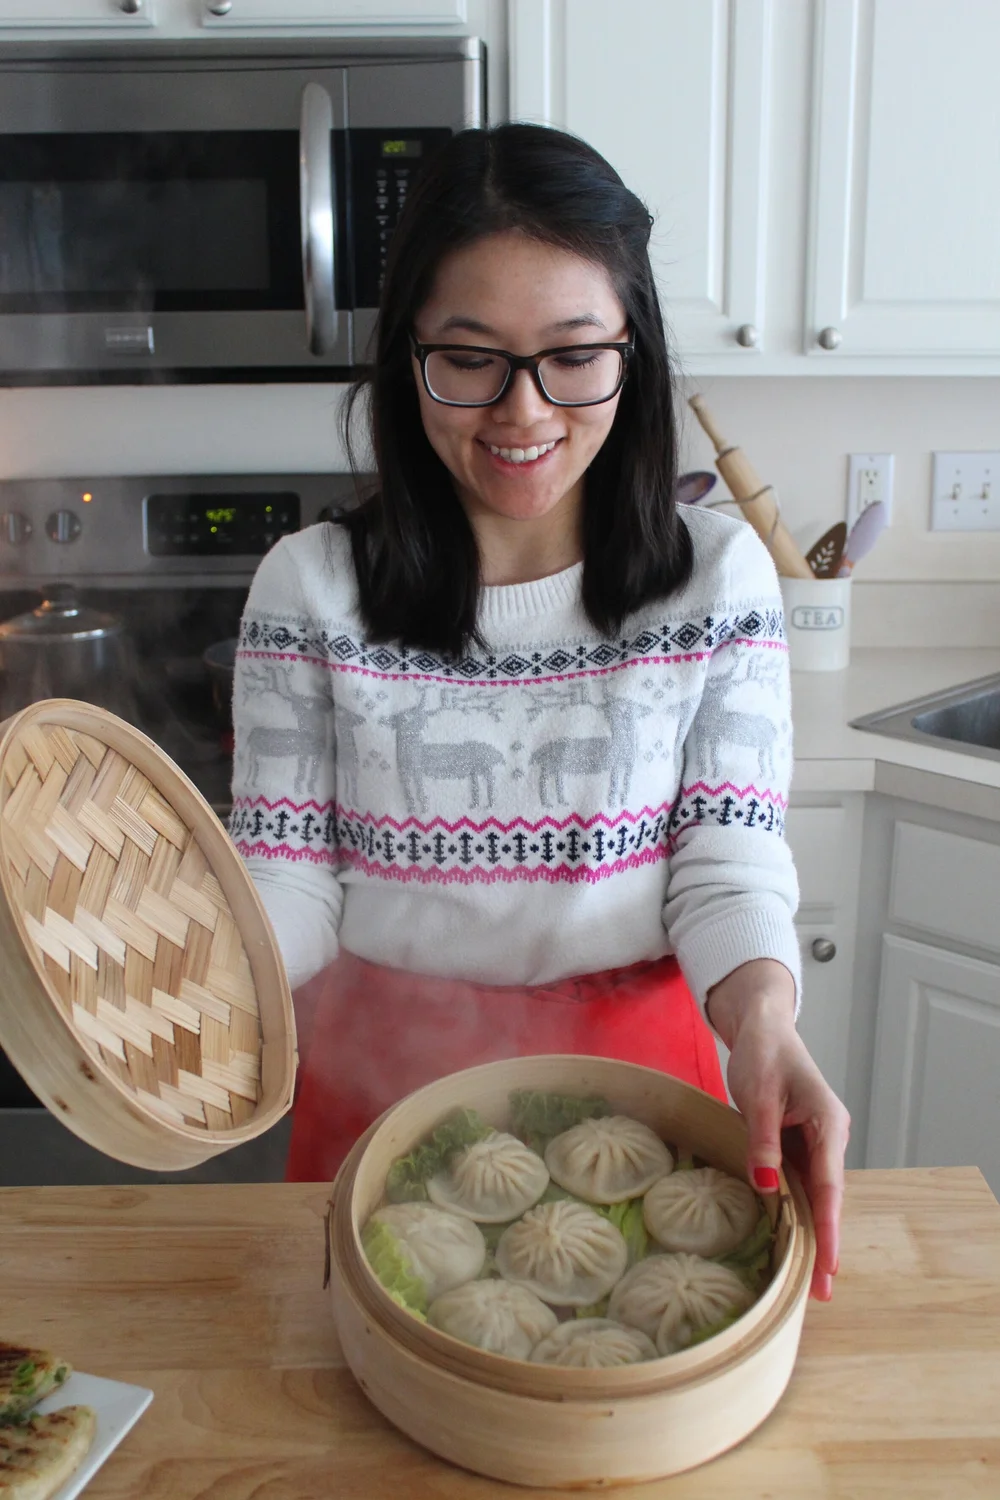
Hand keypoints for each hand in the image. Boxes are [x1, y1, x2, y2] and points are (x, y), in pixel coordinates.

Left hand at [706, 959, 850, 1301]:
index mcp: (828, 1123)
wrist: (762, 1027)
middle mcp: (829, 1137)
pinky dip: (798, 1211)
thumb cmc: (762, 1054)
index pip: (829, 1186)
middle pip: (829, 1198)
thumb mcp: (758, 1094)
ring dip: (813, 1232)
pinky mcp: (799, 1143)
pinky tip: (793, 1240)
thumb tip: (766, 1186)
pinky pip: (801, 1183)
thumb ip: (762, 1140)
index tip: (828, 1266)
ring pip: (816, 1194)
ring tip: (809, 1279)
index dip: (828, 1229)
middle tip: (821, 1292)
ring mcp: (815, 1142)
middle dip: (825, 1244)